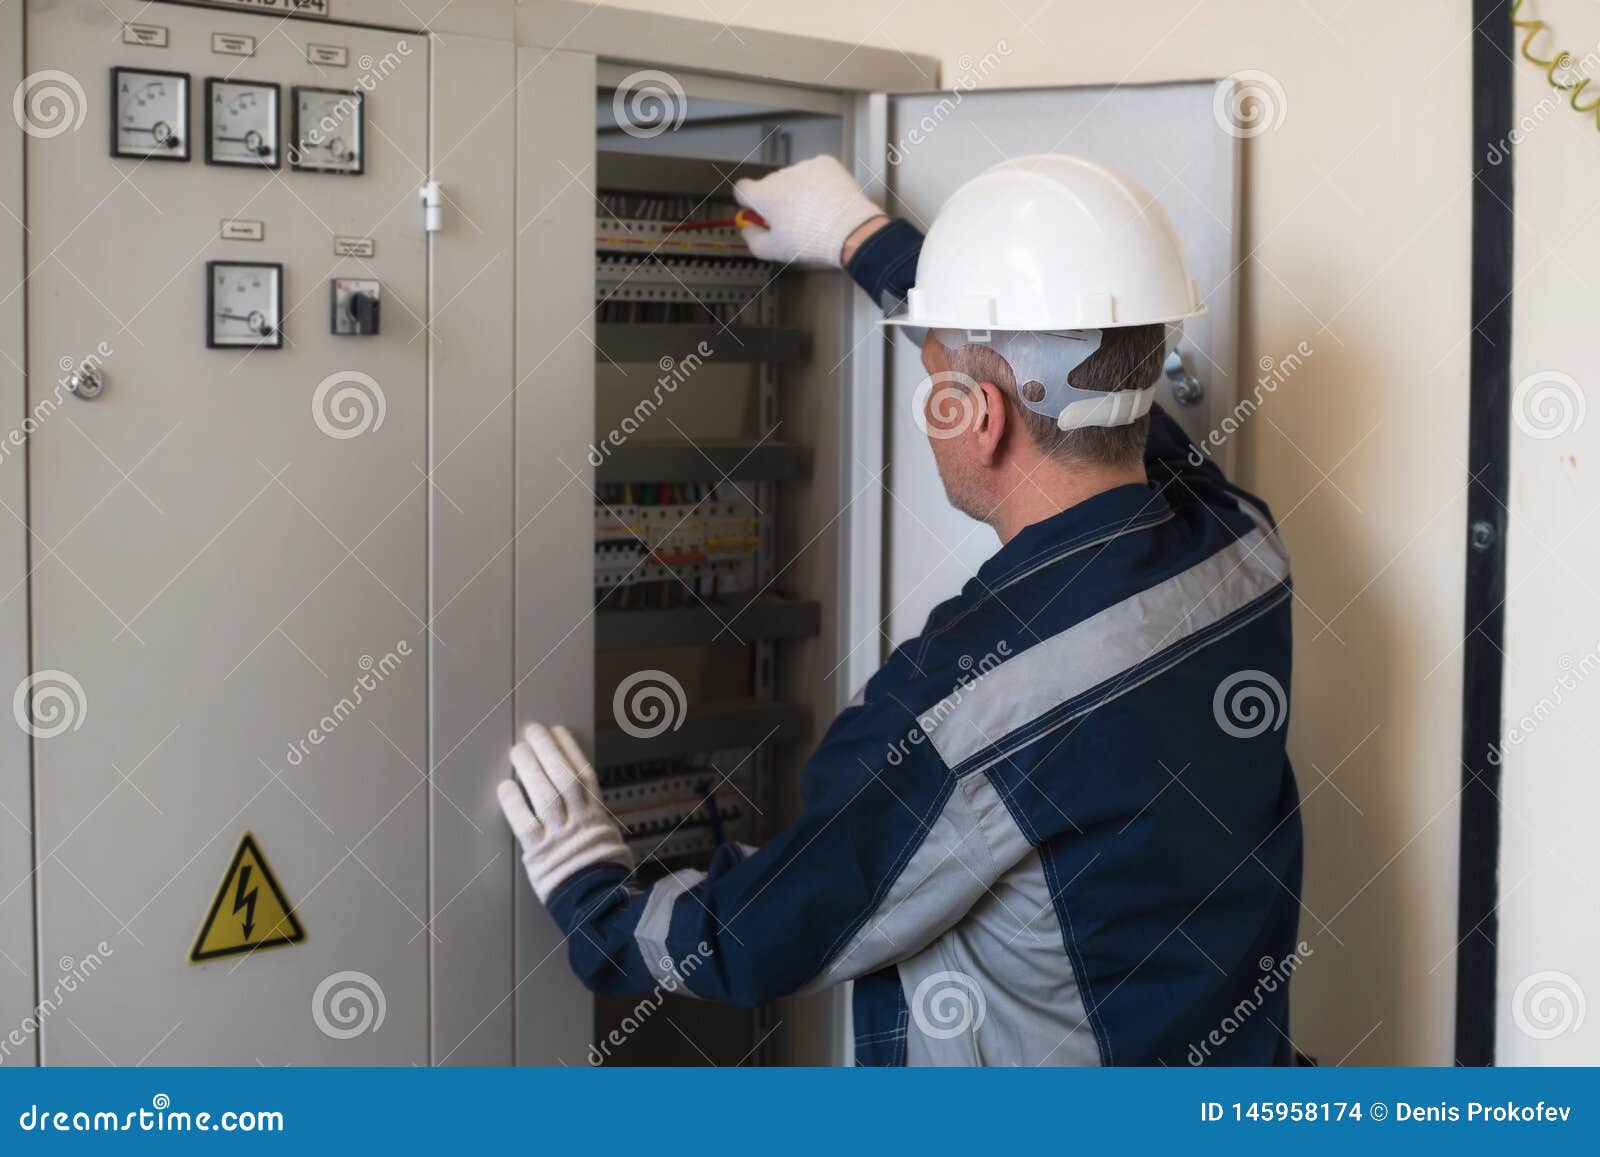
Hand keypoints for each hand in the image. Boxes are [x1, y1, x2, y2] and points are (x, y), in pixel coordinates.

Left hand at [498, 723, 632, 902]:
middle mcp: (580, 821)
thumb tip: (583, 796)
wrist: (598, 907)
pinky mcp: (540, 854)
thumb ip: (593, 817)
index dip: (570, 749)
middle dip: (548, 750)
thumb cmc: (602, 875)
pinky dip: (514, 804)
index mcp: (598, 816)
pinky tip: (505, 787)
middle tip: (532, 730)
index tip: (557, 730)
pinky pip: (525, 824)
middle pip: (564, 777)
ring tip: (519, 749)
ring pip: (546, 794)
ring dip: (531, 768)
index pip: (584, 773)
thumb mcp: (608, 840)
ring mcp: (560, 836)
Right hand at [734, 154, 885, 267]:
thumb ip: (752, 239)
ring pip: (793, 178)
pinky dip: (817, 183)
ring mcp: (803, 166)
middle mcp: (780, 175)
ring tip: (814, 213)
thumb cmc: (811, 240)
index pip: (742, 189)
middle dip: (777, 199)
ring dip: (798, 191)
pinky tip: (825, 200)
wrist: (848, 229)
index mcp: (763, 195)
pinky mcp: (824, 163)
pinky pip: (814, 172)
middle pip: (770, 185)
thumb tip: (748, 230)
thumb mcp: (773, 250)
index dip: (749, 202)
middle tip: (792, 221)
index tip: (758, 212)